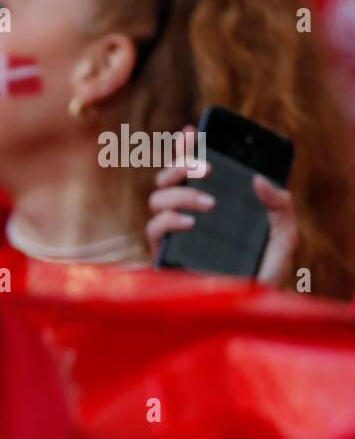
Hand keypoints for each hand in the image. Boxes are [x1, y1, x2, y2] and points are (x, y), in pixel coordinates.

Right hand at [146, 126, 298, 287]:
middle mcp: (186, 217)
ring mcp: (173, 235)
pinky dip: (170, 219)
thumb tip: (259, 179)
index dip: (185, 147)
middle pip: (166, 179)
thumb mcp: (284, 235)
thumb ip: (279, 205)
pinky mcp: (164, 255)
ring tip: (209, 203)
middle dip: (181, 165)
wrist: (249, 308)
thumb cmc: (265, 273)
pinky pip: (154, 228)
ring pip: (157, 199)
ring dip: (182, 193)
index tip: (190, 130)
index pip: (191, 171)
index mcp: (210, 207)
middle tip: (208, 169)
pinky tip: (191, 222)